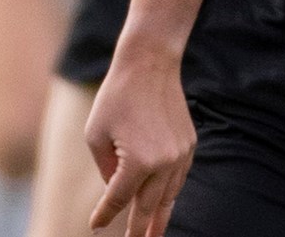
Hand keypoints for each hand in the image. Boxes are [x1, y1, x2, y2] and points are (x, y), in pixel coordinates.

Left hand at [84, 51, 193, 236]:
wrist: (150, 63)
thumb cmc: (116, 96)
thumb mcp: (96, 134)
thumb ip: (105, 168)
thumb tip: (116, 190)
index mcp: (138, 161)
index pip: (118, 199)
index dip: (105, 214)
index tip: (95, 226)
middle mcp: (164, 162)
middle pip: (149, 206)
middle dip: (140, 229)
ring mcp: (181, 154)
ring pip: (169, 196)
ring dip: (160, 216)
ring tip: (152, 234)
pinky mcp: (189, 145)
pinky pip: (178, 178)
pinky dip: (170, 192)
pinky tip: (163, 203)